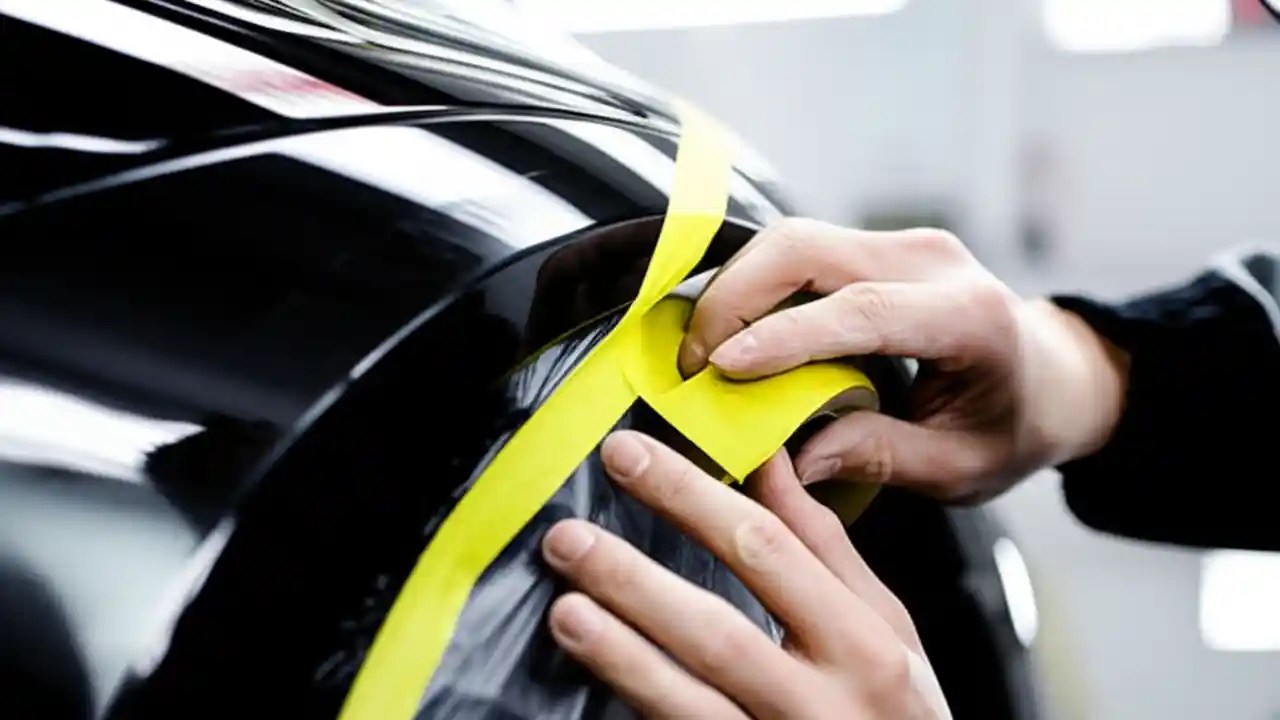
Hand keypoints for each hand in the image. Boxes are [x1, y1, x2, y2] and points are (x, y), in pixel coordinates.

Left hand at [540, 430, 951, 719]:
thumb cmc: (898, 713)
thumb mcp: (886, 627)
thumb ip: (824, 547)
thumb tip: (771, 459)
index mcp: (862, 645)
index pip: (766, 550)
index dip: (690, 497)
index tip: (630, 456)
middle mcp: (821, 704)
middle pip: (718, 632)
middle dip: (636, 581)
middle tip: (569, 538)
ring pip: (689, 705)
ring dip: (621, 657)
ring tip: (566, 611)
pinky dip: (636, 707)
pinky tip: (594, 681)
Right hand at [677, 218, 1129, 501]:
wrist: (1051, 373)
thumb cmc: (1011, 427)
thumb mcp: (959, 467)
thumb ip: (879, 456)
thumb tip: (791, 459)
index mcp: (968, 318)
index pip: (863, 311)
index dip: (784, 336)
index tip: (719, 367)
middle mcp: (932, 262)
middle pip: (808, 248)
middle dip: (735, 297)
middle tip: (690, 363)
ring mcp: (902, 243)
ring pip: (792, 238)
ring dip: (734, 288)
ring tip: (701, 352)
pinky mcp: (875, 246)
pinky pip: (799, 252)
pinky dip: (752, 286)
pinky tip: (728, 330)